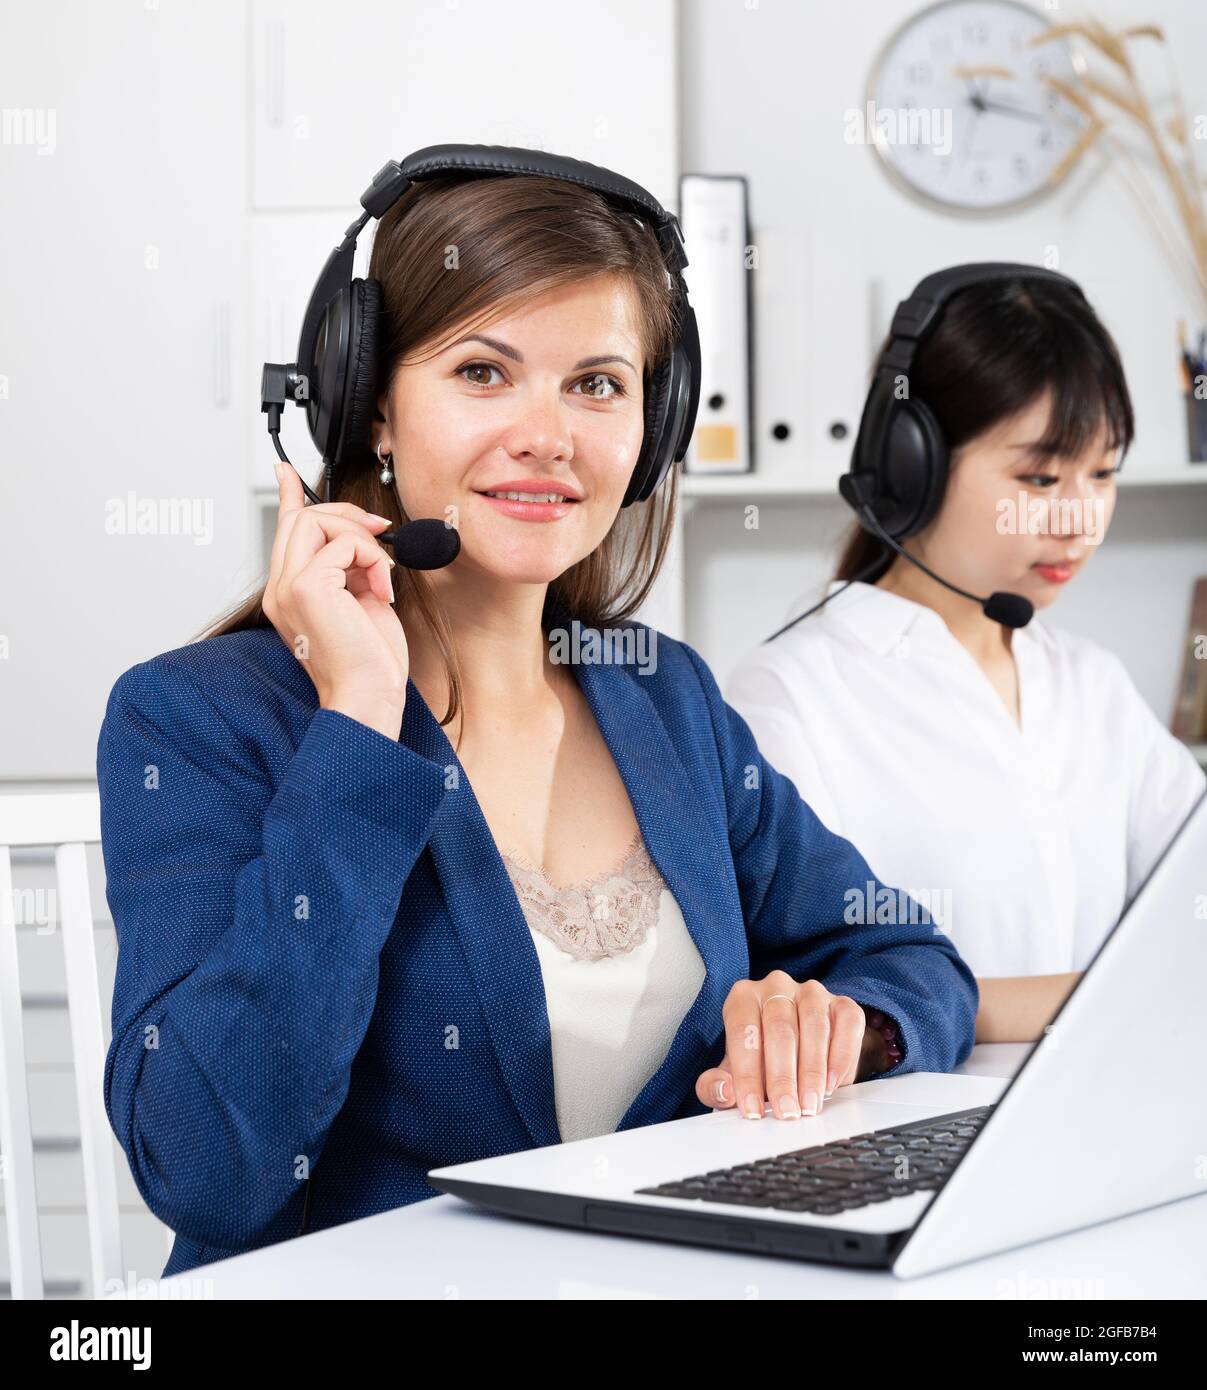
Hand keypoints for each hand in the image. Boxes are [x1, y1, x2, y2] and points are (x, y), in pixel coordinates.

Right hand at [262, 460, 410, 735]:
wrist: (368, 697)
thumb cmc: (369, 662)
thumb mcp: (361, 602)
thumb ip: (350, 568)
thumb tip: (363, 535)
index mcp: (290, 593)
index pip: (285, 532)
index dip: (289, 496)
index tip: (286, 471)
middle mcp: (281, 589)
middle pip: (304, 518)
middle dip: (348, 517)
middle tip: (381, 538)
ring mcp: (290, 587)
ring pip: (319, 523)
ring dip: (362, 540)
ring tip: (380, 577)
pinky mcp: (308, 587)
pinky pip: (344, 544)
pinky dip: (373, 560)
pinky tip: (381, 591)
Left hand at [694, 972, 885, 1120]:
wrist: (801, 1051)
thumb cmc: (762, 1060)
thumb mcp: (733, 1074)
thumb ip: (716, 1085)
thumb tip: (723, 1091)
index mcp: (743, 997)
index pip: (743, 1033)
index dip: (747, 1075)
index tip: (753, 1110)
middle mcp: (776, 987)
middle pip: (779, 1029)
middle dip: (782, 1077)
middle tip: (786, 1112)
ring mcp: (812, 992)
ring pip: (813, 1026)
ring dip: (812, 1071)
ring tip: (809, 1105)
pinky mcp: (843, 1003)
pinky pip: (847, 1024)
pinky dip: (841, 1056)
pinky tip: (833, 1083)